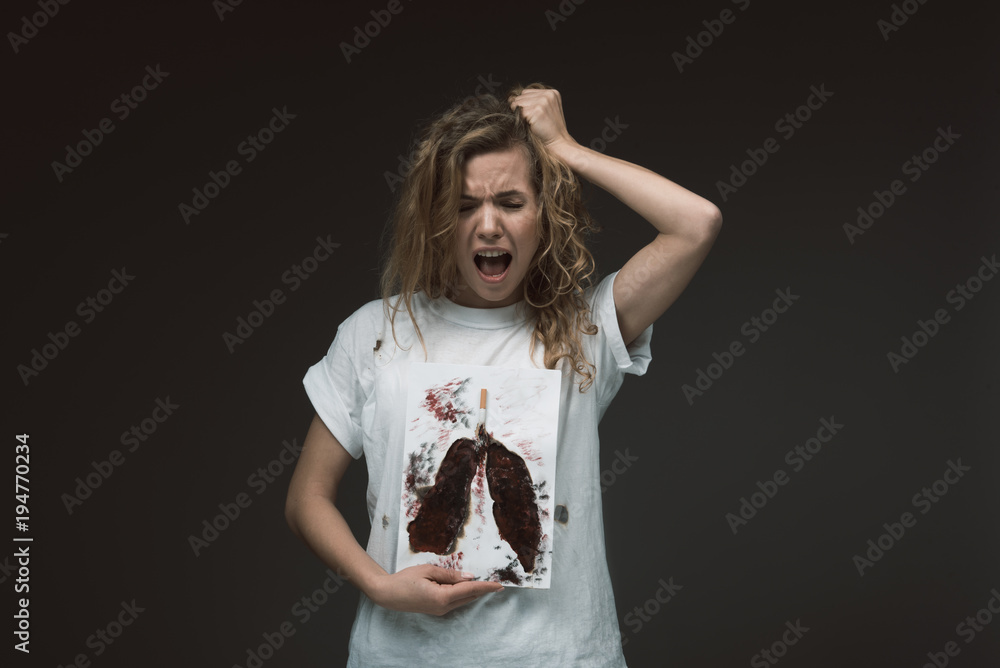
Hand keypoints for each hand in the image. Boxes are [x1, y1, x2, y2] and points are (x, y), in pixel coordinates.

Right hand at [368, 564, 503, 615]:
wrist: (387, 594)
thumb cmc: (405, 579)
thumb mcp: (428, 570)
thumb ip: (450, 575)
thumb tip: (469, 577)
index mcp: (442, 597)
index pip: (469, 589)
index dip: (486, 586)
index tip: (500, 585)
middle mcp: (443, 607)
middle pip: (469, 597)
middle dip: (483, 590)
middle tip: (498, 583)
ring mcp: (440, 611)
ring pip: (463, 600)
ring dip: (474, 592)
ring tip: (487, 584)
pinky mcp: (436, 610)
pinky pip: (455, 602)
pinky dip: (464, 594)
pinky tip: (467, 587)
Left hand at [509, 87, 580, 158]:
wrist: (558, 142)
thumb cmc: (549, 129)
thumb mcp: (545, 109)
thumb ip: (533, 101)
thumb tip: (510, 98)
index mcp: (551, 92)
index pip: (526, 92)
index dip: (524, 104)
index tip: (529, 114)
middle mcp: (548, 94)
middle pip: (521, 96)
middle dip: (521, 109)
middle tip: (531, 120)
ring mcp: (543, 101)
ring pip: (518, 103)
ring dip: (521, 115)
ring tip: (532, 122)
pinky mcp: (537, 110)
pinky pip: (519, 112)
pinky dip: (522, 120)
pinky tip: (531, 125)